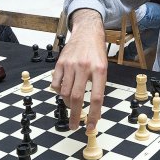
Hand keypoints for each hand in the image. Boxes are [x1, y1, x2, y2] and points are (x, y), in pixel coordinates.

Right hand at [52, 9, 106, 130]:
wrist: (87, 32)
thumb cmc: (96, 53)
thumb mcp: (103, 68)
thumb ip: (98, 86)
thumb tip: (93, 110)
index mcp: (100, 70)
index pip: (96, 98)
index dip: (93, 115)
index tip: (90, 126)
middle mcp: (84, 67)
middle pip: (77, 97)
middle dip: (75, 115)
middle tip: (74, 126)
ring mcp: (71, 65)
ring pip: (64, 92)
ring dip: (67, 103)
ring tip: (71, 105)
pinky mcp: (60, 63)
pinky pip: (56, 84)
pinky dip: (58, 92)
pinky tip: (63, 91)